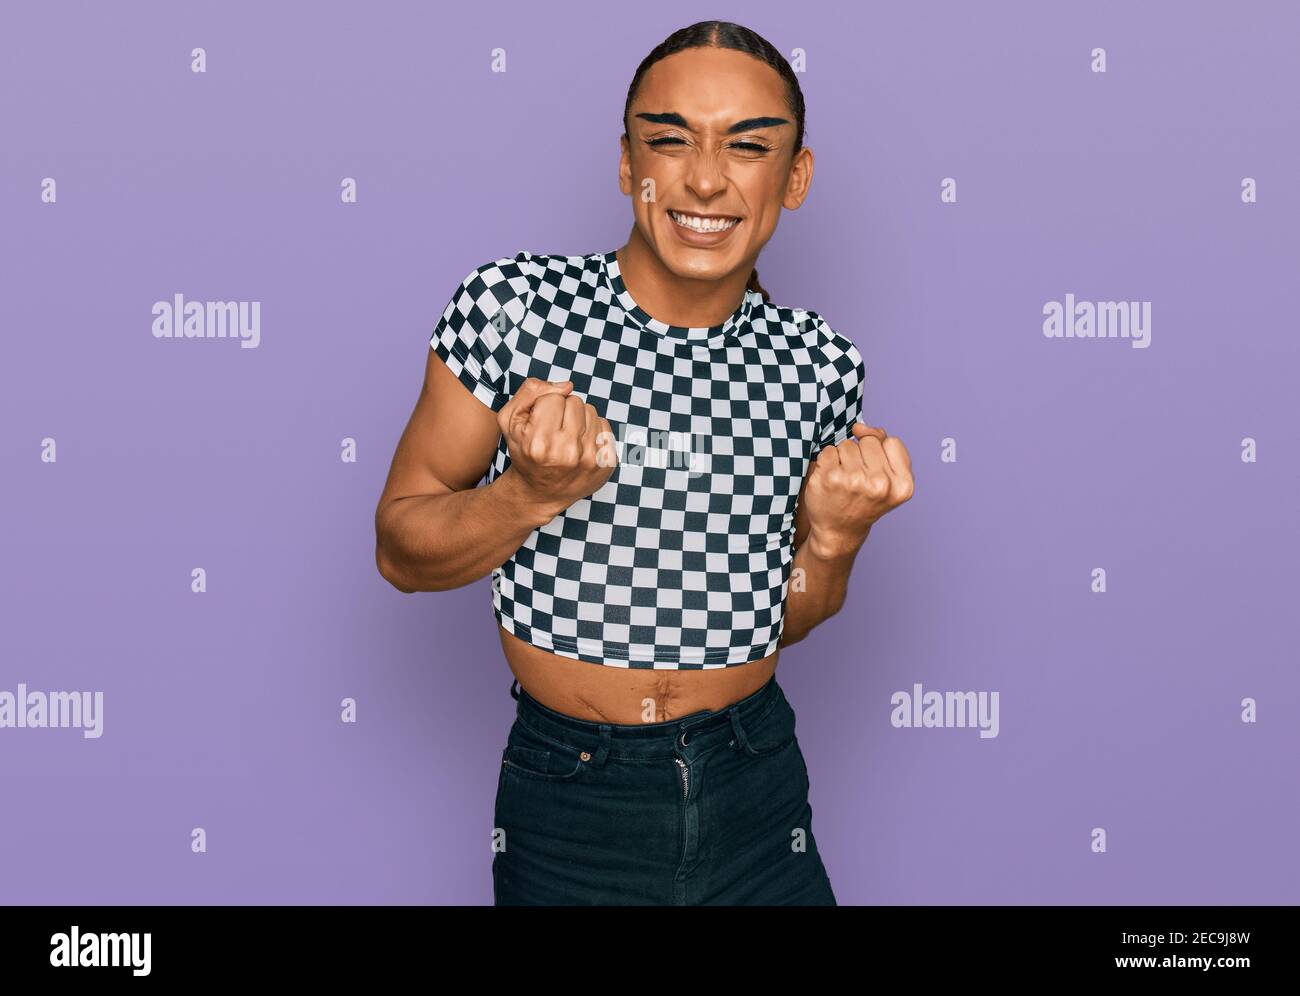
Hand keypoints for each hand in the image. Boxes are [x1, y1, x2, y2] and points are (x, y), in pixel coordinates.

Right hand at [497, 377, 618, 519]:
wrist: (541, 492)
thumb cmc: (525, 453)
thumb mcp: (510, 420)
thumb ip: (530, 392)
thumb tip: (567, 386)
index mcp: (539, 443)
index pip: (553, 398)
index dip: (545, 406)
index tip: (540, 424)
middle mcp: (567, 453)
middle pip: (575, 402)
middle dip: (564, 411)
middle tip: (554, 431)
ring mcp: (590, 460)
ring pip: (591, 411)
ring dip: (580, 419)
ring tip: (567, 438)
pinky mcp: (606, 463)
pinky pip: (605, 425)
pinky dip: (593, 430)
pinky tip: (581, 445)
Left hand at [803, 422, 913, 557]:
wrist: (839, 530)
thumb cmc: (864, 500)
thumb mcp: (888, 479)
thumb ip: (884, 446)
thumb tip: (860, 427)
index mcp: (902, 485)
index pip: (891, 442)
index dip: (880, 452)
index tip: (874, 472)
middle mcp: (880, 484)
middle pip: (869, 441)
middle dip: (861, 454)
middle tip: (858, 479)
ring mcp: (853, 481)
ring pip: (847, 444)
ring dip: (843, 458)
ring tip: (845, 481)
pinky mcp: (829, 478)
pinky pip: (829, 450)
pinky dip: (827, 461)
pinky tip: (831, 480)